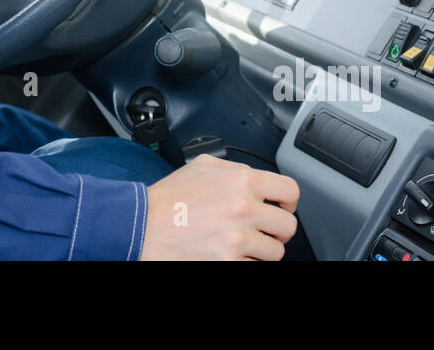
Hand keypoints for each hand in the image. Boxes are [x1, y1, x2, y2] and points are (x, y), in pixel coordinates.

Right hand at [139, 154, 299, 259]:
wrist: (142, 224)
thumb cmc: (168, 198)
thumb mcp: (202, 167)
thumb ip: (234, 169)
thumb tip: (255, 179)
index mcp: (242, 181)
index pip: (290, 191)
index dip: (288, 202)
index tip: (282, 207)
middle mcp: (245, 209)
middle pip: (288, 226)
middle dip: (276, 229)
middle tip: (261, 230)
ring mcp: (238, 238)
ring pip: (275, 251)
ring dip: (261, 249)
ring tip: (242, 244)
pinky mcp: (229, 262)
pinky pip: (255, 266)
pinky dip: (245, 261)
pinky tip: (230, 253)